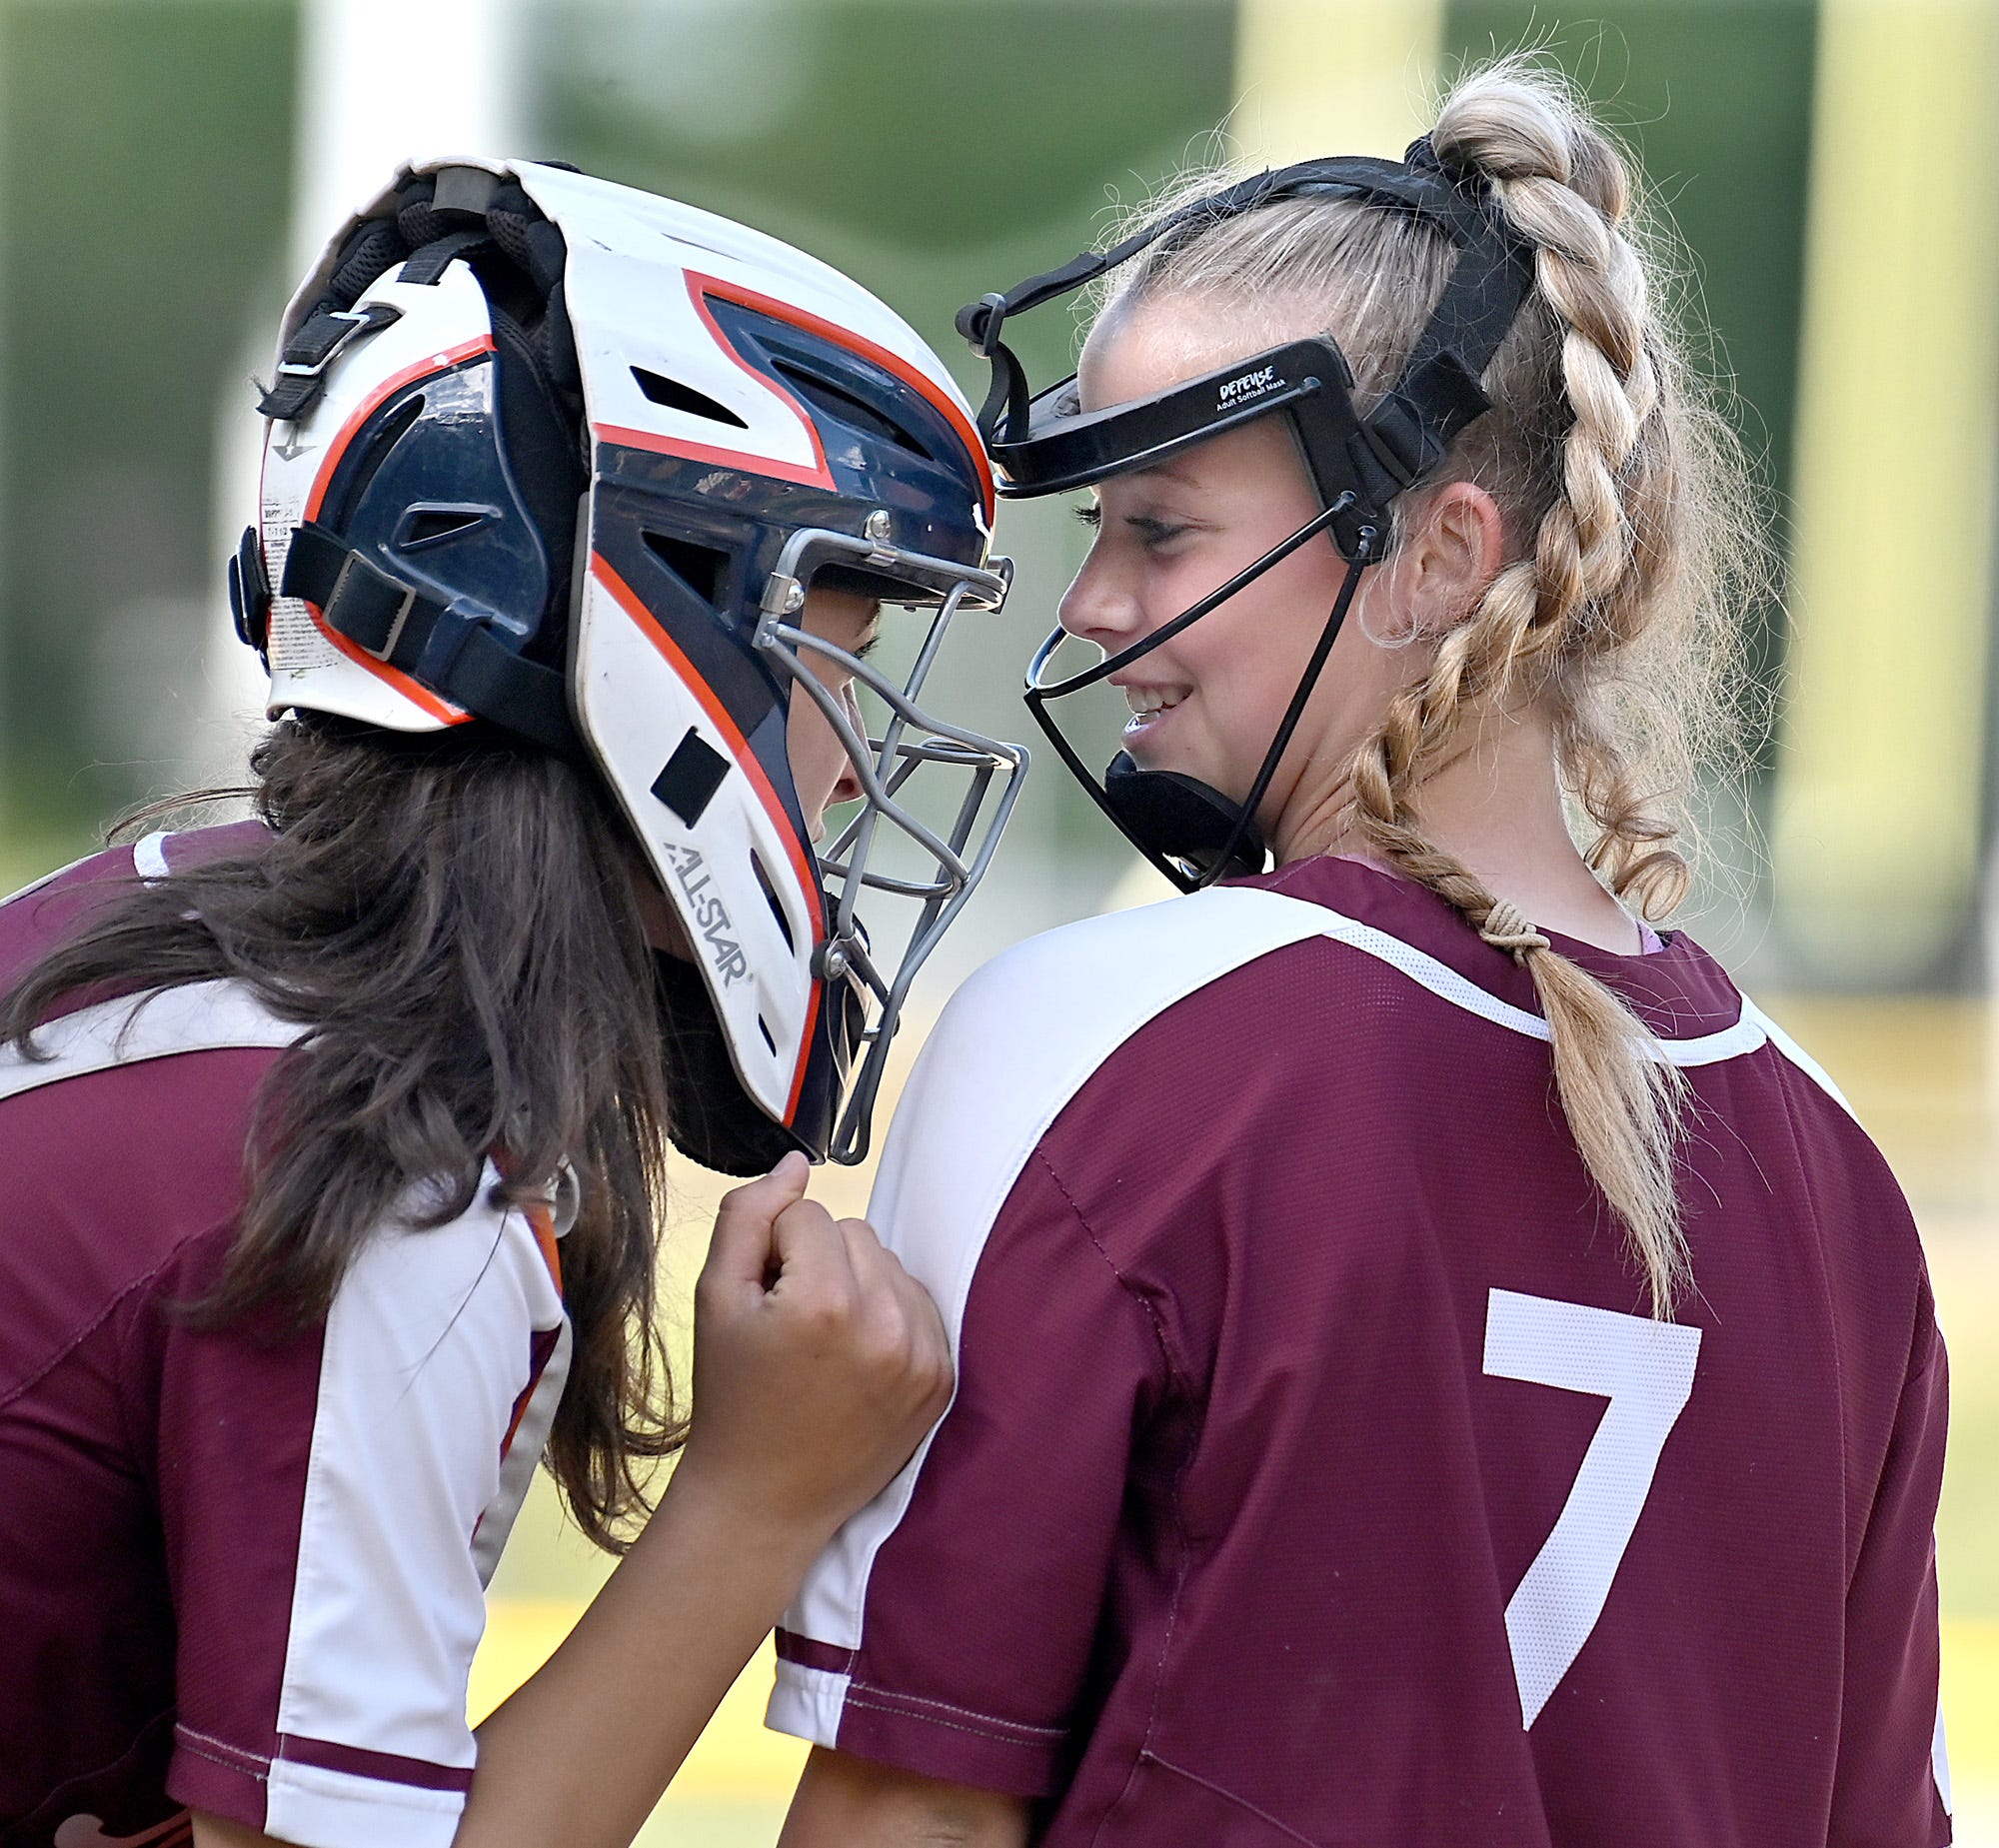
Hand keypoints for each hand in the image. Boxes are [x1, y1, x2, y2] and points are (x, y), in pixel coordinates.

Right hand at [676, 1152, 952, 1541]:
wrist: (764, 1502)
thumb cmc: (732, 1399)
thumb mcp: (715, 1299)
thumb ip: (748, 1215)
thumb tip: (796, 1163)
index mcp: (825, 1302)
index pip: (807, 1214)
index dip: (772, 1251)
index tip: (762, 1306)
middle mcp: (886, 1324)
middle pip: (854, 1232)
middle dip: (817, 1263)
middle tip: (790, 1328)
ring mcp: (923, 1355)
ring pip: (888, 1262)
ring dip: (856, 1285)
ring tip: (822, 1346)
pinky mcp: (943, 1378)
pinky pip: (916, 1303)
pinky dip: (887, 1317)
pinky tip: (854, 1360)